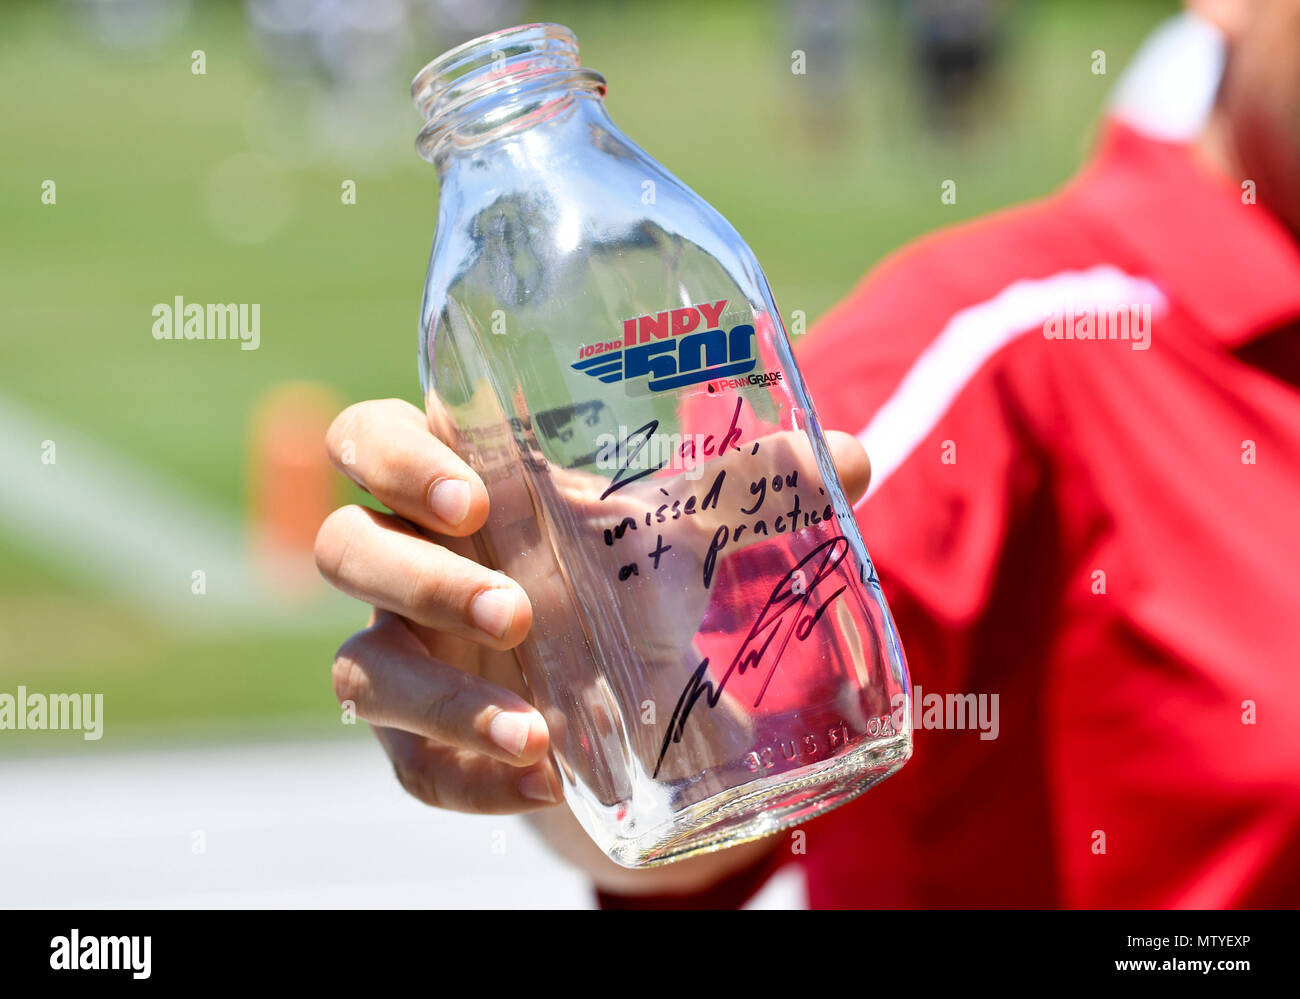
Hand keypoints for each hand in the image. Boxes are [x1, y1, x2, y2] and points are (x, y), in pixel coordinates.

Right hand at [314, 396, 870, 888]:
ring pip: (359, 666)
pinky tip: (541, 781)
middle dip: (413, 574)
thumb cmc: (616, 576)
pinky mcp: (413, 739)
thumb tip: (856, 454)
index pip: (370, 441)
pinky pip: (407, 763)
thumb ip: (750, 490)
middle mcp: (408, 565)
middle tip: (515, 607)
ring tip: (540, 723)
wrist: (607, 692)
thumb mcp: (673, 535)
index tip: (476, 496)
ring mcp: (402, 654)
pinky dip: (468, 776)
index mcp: (454, 487)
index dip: (393, 458)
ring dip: (441, 696)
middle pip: (344, 547)